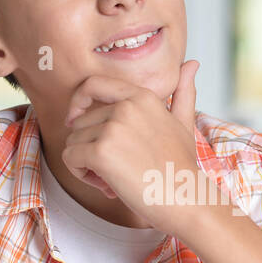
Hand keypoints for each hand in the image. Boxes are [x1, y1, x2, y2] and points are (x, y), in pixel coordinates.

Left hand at [62, 59, 210, 234]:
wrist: (185, 199)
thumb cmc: (182, 167)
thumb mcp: (183, 123)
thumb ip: (183, 93)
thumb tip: (191, 63)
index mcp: (141, 96)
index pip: (93, 84)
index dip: (78, 102)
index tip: (76, 120)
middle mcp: (125, 107)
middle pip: (80, 122)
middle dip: (89, 146)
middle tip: (114, 167)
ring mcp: (112, 128)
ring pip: (73, 141)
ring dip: (86, 163)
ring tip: (113, 177)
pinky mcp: (101, 151)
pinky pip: (70, 158)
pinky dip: (81, 174)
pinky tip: (105, 184)